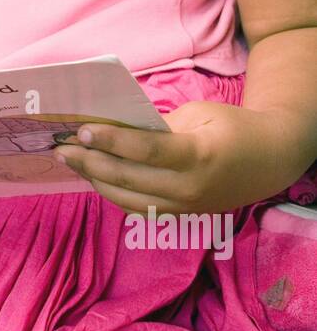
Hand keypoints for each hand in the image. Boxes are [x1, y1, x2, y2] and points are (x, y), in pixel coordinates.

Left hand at [54, 101, 304, 214]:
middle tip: (61, 146)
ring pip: (126, 198)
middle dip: (89, 160)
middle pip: (127, 177)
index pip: (144, 150)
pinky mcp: (179, 216)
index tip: (82, 129)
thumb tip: (114, 129)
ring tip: (70, 159)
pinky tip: (93, 175)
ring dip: (93, 178)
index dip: (110, 140)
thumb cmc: (233, 127)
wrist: (269, 161)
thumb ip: (157, 125)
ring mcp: (184, 207)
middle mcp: (189, 188)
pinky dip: (111, 192)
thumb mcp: (198, 114)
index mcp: (197, 156)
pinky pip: (136, 207)